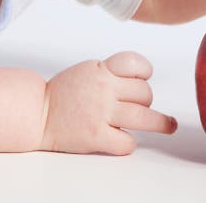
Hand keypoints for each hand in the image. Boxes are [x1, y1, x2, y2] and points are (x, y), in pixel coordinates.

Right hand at [39, 51, 176, 155]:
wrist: (37, 112)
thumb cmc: (63, 93)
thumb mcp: (87, 70)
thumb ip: (110, 72)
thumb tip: (139, 81)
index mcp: (101, 69)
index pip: (135, 63)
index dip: (144, 71)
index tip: (145, 78)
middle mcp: (104, 88)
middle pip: (145, 92)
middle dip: (145, 100)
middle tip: (138, 106)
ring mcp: (101, 112)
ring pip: (145, 117)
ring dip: (159, 123)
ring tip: (168, 125)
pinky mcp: (97, 135)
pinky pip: (127, 141)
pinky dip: (128, 142)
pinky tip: (121, 138)